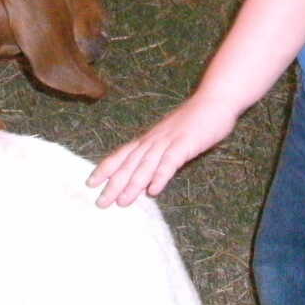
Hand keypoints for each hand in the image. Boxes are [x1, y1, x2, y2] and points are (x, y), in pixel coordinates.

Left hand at [88, 95, 238, 206]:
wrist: (214, 101)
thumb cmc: (194, 120)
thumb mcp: (170, 137)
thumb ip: (159, 154)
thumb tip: (148, 176)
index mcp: (149, 139)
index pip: (121, 154)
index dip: (105, 168)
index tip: (89, 183)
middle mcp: (153, 140)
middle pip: (129, 164)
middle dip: (114, 184)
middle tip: (100, 203)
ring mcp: (168, 141)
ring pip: (146, 165)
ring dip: (133, 185)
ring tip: (122, 202)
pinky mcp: (185, 144)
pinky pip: (170, 162)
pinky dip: (161, 176)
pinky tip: (154, 190)